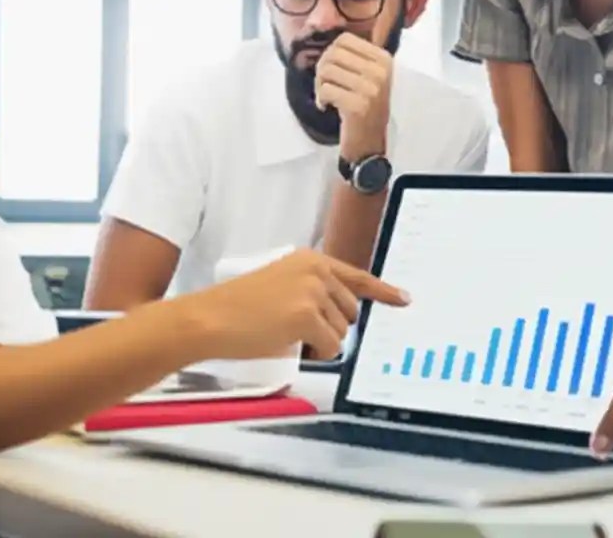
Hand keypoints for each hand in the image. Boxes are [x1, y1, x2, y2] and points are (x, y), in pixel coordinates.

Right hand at [180, 249, 408, 360]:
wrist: (209, 317)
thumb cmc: (236, 307)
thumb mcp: (278, 284)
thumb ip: (311, 291)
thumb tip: (341, 317)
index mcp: (309, 260)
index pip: (356, 276)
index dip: (382, 291)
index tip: (403, 299)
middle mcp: (316, 271)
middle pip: (351, 311)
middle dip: (332, 326)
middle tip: (298, 329)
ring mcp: (313, 292)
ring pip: (341, 332)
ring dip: (320, 341)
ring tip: (284, 333)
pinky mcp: (307, 315)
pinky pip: (330, 346)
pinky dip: (316, 353)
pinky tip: (288, 343)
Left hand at [314, 33, 392, 158]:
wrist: (370, 143)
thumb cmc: (364, 108)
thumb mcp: (368, 76)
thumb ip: (354, 56)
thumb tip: (324, 32)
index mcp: (384, 59)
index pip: (344, 39)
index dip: (330, 53)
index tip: (332, 72)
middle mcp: (381, 72)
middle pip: (333, 53)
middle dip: (321, 69)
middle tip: (324, 86)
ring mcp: (371, 89)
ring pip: (326, 70)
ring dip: (319, 84)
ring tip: (325, 96)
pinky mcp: (358, 105)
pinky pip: (325, 89)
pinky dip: (320, 98)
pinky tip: (326, 107)